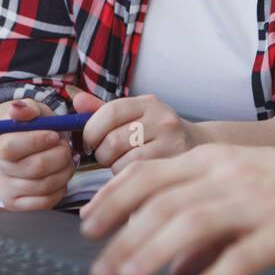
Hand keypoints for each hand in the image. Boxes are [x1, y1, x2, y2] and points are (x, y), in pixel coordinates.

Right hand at [0, 99, 76, 210]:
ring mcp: (5, 189)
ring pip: (43, 186)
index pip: (10, 147)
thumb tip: (18, 109)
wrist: (24, 147)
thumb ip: (27, 108)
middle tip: (66, 147)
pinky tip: (60, 176)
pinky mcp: (17, 204)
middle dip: (59, 155)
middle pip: (34, 168)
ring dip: (64, 171)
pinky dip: (60, 189)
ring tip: (66, 160)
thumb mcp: (32, 112)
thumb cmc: (31, 129)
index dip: (37, 141)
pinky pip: (44, 203)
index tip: (55, 135)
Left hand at [74, 91, 201, 174]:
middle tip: (105, 155)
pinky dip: (125, 175)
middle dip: (101, 152)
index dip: (91, 129)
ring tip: (121, 162)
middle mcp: (161, 118)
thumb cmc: (156, 133)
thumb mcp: (133, 116)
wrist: (198, 148)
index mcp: (147, 103)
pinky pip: (134, 174)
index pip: (110, 111)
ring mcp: (170, 142)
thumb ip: (102, 110)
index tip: (88, 141)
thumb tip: (75, 99)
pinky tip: (132, 171)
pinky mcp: (172, 164)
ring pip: (122, 160)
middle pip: (113, 140)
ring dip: (113, 166)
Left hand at [78, 138, 274, 274]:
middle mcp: (228, 175)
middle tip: (102, 270)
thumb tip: (174, 271)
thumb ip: (204, 223)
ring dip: (153, 253)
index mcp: (213, 160)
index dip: (113, 199)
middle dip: (124, 238)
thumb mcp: (241, 188)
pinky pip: (240, 256)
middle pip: (162, 203)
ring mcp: (255, 201)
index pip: (148, 174)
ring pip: (191, 223)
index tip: (89, 225)